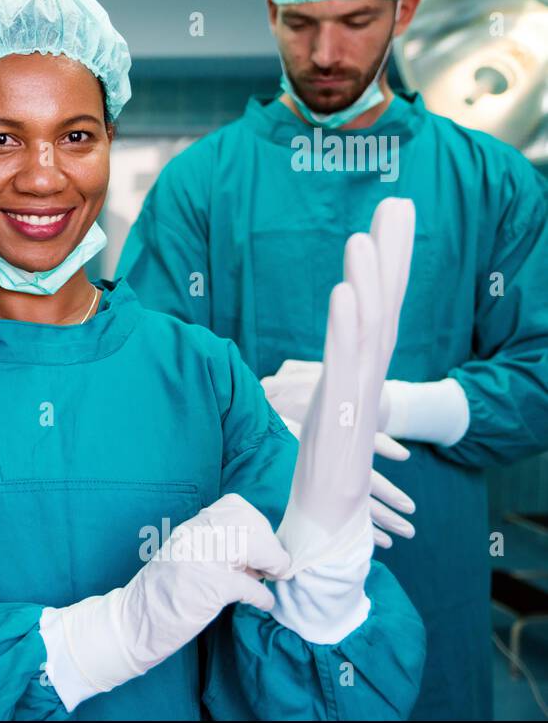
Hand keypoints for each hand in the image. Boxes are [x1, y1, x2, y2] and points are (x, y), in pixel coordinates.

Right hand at [44, 493, 290, 694]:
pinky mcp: (208, 587)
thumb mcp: (187, 559)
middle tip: (272, 568)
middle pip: (249, 522)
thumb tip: (259, 558)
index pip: (236, 505)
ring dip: (271, 563)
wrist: (133, 622)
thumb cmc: (163, 595)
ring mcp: (201, 559)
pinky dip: (262, 596)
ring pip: (253, 545)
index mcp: (189, 528)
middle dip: (269, 544)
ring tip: (270, 578)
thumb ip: (217, 551)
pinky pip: (250, 586)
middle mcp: (194, 537)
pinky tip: (262, 603)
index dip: (256, 525)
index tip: (261, 547)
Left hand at [277, 198, 413, 573]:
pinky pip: (343, 364)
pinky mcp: (341, 416)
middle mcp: (366, 377)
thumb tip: (327, 339)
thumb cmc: (324, 459)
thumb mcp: (324, 400)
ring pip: (367, 329)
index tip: (389, 214)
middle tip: (398, 204)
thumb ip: (332, 366)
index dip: (386, 260)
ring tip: (362, 237)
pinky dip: (344, 327)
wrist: (328, 517)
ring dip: (365, 281)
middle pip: (385, 306)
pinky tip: (343, 294)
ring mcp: (358, 395)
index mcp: (362, 370)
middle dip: (391, 255)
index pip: (380, 305)